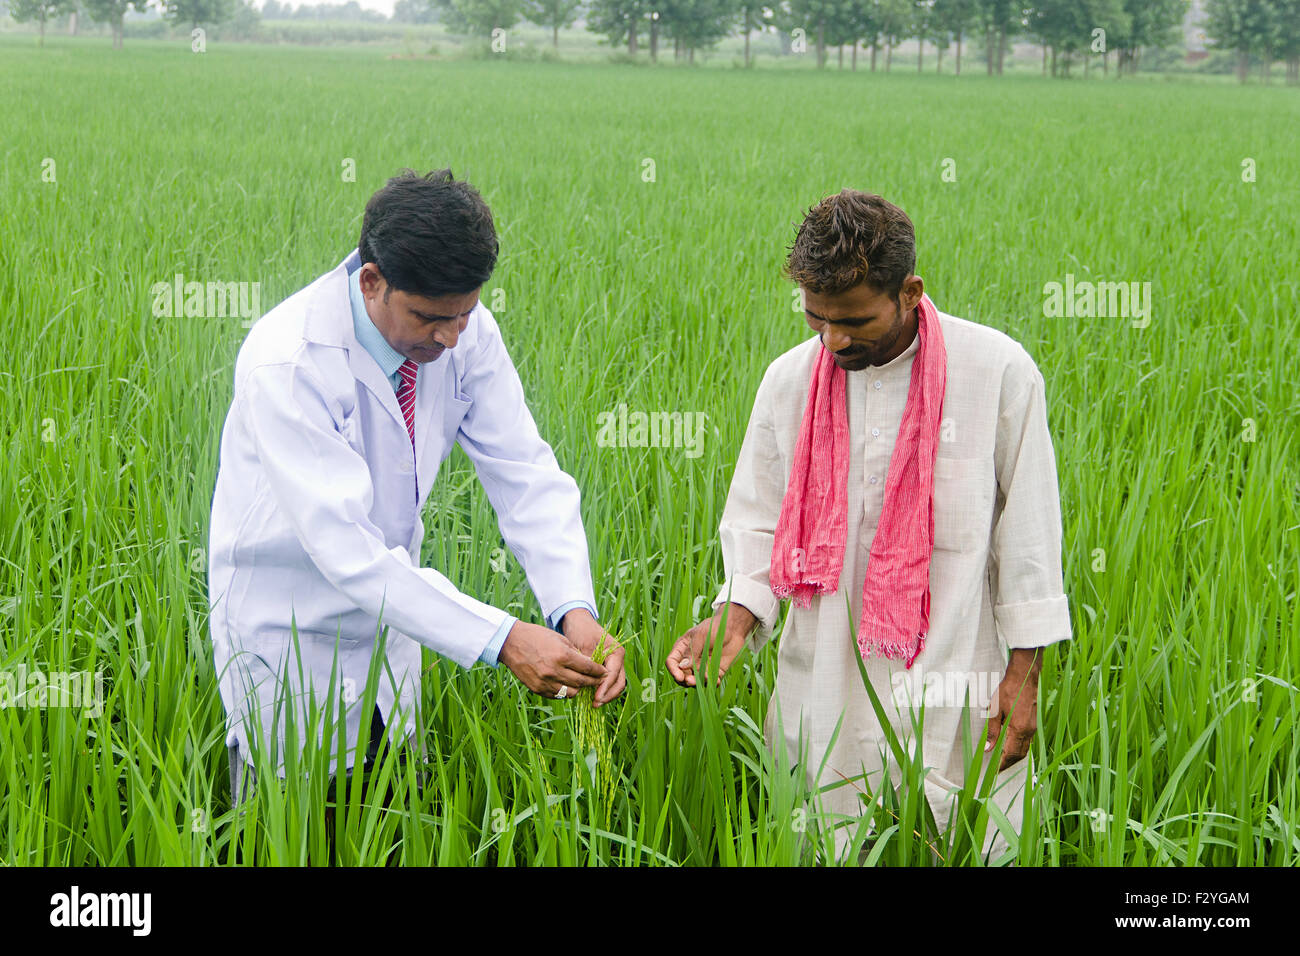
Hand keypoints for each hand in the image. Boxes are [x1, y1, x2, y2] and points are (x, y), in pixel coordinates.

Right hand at [498, 620, 606, 700]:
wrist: (511, 643)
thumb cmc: (537, 637)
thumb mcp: (560, 639)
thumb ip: (575, 654)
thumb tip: (589, 666)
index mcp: (562, 656)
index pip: (588, 668)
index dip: (599, 672)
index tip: (605, 672)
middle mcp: (554, 671)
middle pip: (581, 682)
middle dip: (593, 682)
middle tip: (599, 680)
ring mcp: (545, 682)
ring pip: (571, 692)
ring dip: (579, 688)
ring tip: (582, 683)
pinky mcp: (537, 689)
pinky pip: (557, 695)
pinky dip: (564, 691)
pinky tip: (567, 685)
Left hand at [560, 608, 626, 707]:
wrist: (577, 622)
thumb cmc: (581, 631)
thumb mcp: (584, 645)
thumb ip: (590, 664)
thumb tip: (590, 682)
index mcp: (616, 652)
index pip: (613, 674)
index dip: (605, 688)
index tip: (596, 698)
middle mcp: (617, 660)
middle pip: (618, 683)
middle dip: (608, 695)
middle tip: (595, 704)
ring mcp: (613, 664)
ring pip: (615, 685)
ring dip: (606, 695)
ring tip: (594, 704)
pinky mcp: (605, 668)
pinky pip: (607, 683)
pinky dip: (602, 691)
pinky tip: (591, 697)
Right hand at [665, 602, 756, 686]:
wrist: (733, 628)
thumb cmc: (714, 627)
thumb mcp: (700, 637)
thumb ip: (691, 652)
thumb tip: (681, 667)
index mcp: (683, 649)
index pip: (672, 662)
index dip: (673, 670)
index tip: (679, 677)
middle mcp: (691, 659)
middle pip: (682, 675)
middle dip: (685, 680)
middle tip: (690, 681)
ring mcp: (702, 666)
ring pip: (695, 680)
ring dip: (698, 683)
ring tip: (705, 678)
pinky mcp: (714, 670)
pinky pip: (711, 681)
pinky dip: (712, 683)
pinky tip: (716, 680)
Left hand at [985, 647, 1043, 770]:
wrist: (1025, 677)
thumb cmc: (1008, 691)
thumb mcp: (995, 710)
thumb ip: (992, 731)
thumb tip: (988, 749)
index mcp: (1019, 729)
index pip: (1010, 754)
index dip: (1002, 764)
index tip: (993, 772)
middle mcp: (1028, 731)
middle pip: (1019, 755)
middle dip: (1008, 764)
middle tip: (996, 769)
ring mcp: (1033, 727)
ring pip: (1024, 749)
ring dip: (1013, 757)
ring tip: (1001, 761)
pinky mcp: (1033, 723)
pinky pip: (1027, 742)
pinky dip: (1018, 749)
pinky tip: (1010, 747)